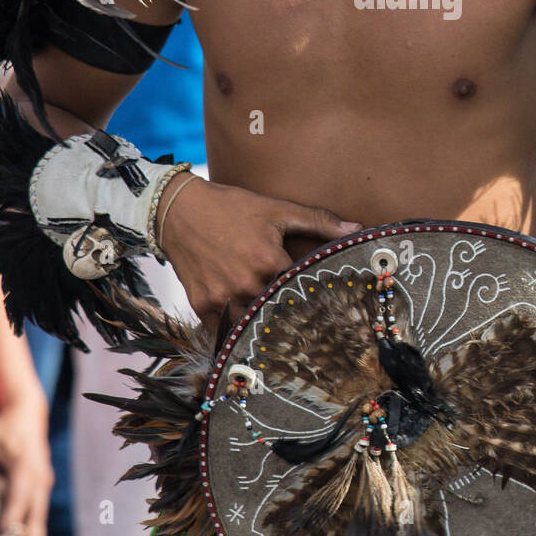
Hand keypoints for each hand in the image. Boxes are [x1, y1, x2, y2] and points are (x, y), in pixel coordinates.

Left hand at [0, 395, 52, 535]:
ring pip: (39, 519)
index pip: (20, 493)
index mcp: (25, 463)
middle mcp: (39, 476)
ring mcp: (44, 484)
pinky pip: (39, 516)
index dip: (13, 514)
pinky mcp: (42, 490)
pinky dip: (33, 535)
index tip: (3, 534)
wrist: (29, 412)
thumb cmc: (2, 425)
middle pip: (35, 512)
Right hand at [158, 178, 360, 318]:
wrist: (179, 210)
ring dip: (261, 321)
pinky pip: (224, 328)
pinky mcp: (202, 305)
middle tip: (299, 318)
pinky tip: (244, 320)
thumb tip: (356, 228)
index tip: (316, 299)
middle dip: (286, 311)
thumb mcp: (276, 209)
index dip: (308, 293)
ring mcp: (223, 297)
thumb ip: (318, 220)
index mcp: (270, 261)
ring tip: (272, 322)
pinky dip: (234, 325)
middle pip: (277, 309)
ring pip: (252, 322)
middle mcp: (247, 284)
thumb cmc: (231, 206)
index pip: (300, 289)